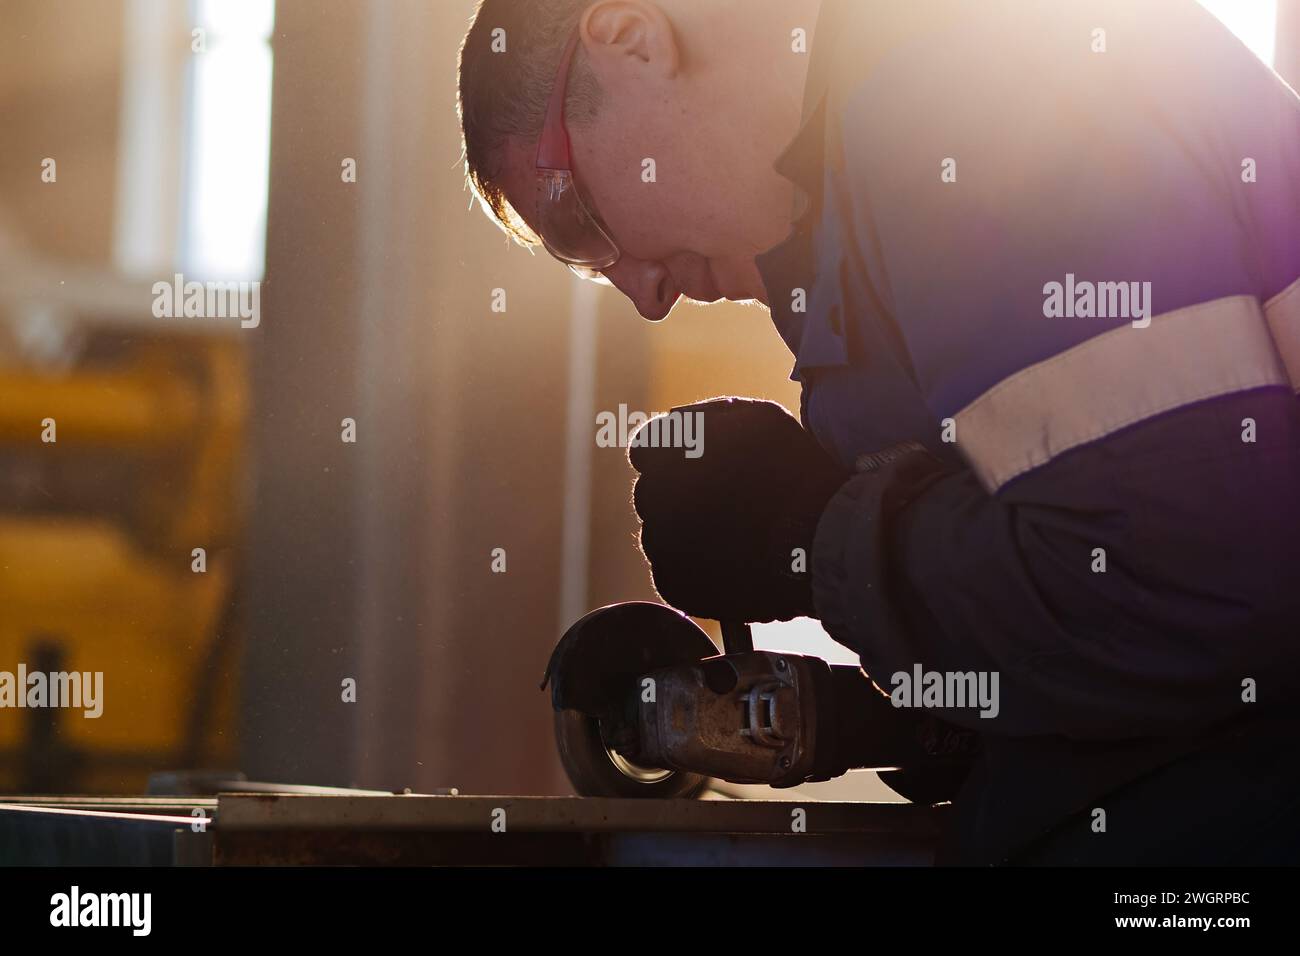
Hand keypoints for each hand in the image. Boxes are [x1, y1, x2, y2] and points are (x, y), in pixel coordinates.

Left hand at [629, 397, 849, 622]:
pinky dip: (698, 571)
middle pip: (654, 494)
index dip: (677, 458)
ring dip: (690, 535)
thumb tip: (674, 421)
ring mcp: (659, 544)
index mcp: (663, 450)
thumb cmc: (794, 469)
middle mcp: (650, 495)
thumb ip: (705, 415)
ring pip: (664, 536)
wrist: (822, 539)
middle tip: (733, 506)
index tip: (707, 469)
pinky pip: (676, 573)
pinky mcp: (673, 584)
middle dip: (683, 497)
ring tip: (741, 536)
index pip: (647, 450)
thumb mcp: (756, 417)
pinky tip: (736, 563)